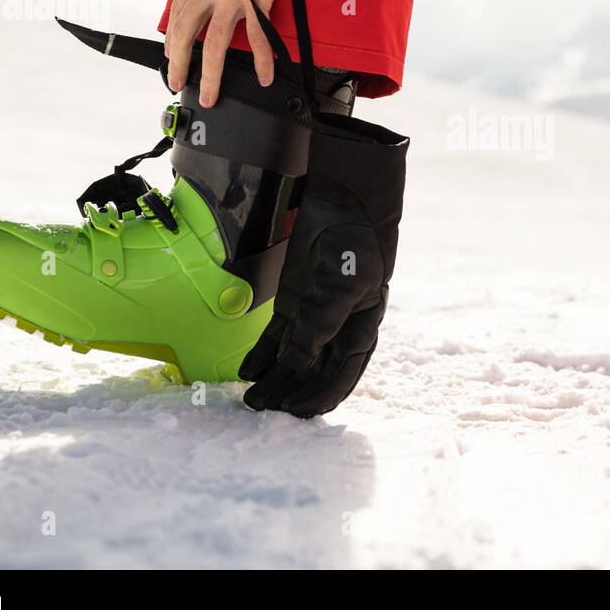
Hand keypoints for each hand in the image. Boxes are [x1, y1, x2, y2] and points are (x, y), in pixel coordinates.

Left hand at [164, 0, 298, 105]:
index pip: (179, 10)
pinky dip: (263, 59)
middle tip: (176, 82)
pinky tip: (265, 76)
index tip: (171, 51)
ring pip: (215, 44)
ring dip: (211, 74)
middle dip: (178, 62)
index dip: (173, 35)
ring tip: (211, 96)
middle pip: (186, 32)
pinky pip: (258, 37)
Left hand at [238, 113, 408, 416]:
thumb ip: (319, 323)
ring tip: (251, 398)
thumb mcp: (341, 282)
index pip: (343, 372)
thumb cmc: (352, 237)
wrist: (339, 194)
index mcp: (361, 323)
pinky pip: (277, 334)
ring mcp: (314, 310)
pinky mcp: (293, 296)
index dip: (322, 396)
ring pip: (293, 356)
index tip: (297, 415)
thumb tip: (298, 363)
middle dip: (291, 392)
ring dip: (274, 378)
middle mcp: (339, 323)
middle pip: (314, 369)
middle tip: (262, 409)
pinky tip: (248, 370)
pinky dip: (263, 354)